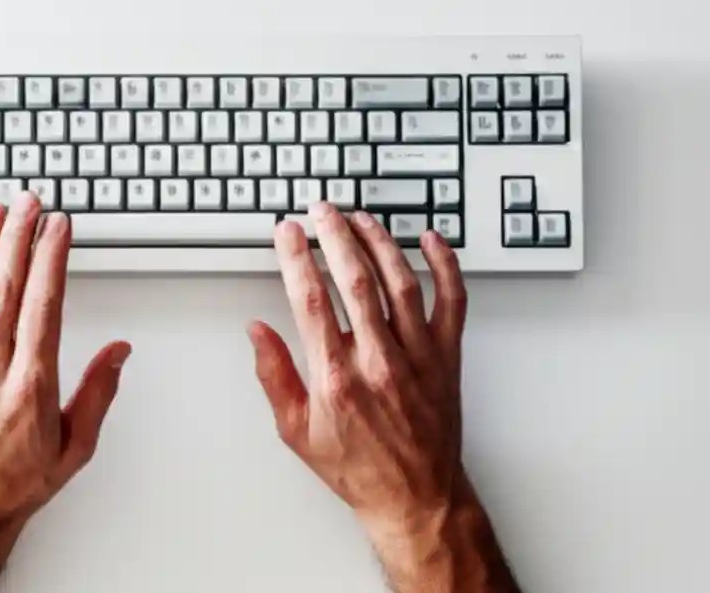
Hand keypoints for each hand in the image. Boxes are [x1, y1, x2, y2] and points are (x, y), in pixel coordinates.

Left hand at [0, 194, 130, 592]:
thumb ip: (98, 394)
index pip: (42, 305)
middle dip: (17, 236)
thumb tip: (119, 351)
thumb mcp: (76, 446)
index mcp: (29, 386)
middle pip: (2, 288)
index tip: (59, 227)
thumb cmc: (18, 483)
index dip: (51, 258)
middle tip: (28, 203)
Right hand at [250, 203, 515, 591]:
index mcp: (337, 378)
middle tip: (321, 211)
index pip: (311, 300)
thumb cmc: (358, 468)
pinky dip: (446, 266)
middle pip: (356, 279)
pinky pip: (452, 301)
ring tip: (361, 217)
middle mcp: (379, 360)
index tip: (287, 233)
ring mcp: (418, 356)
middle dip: (334, 236)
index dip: (296, 258)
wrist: (417, 497)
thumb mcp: (296, 431)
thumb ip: (274, 375)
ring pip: (401, 281)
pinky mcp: (447, 357)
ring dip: (379, 241)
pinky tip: (432, 240)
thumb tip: (257, 331)